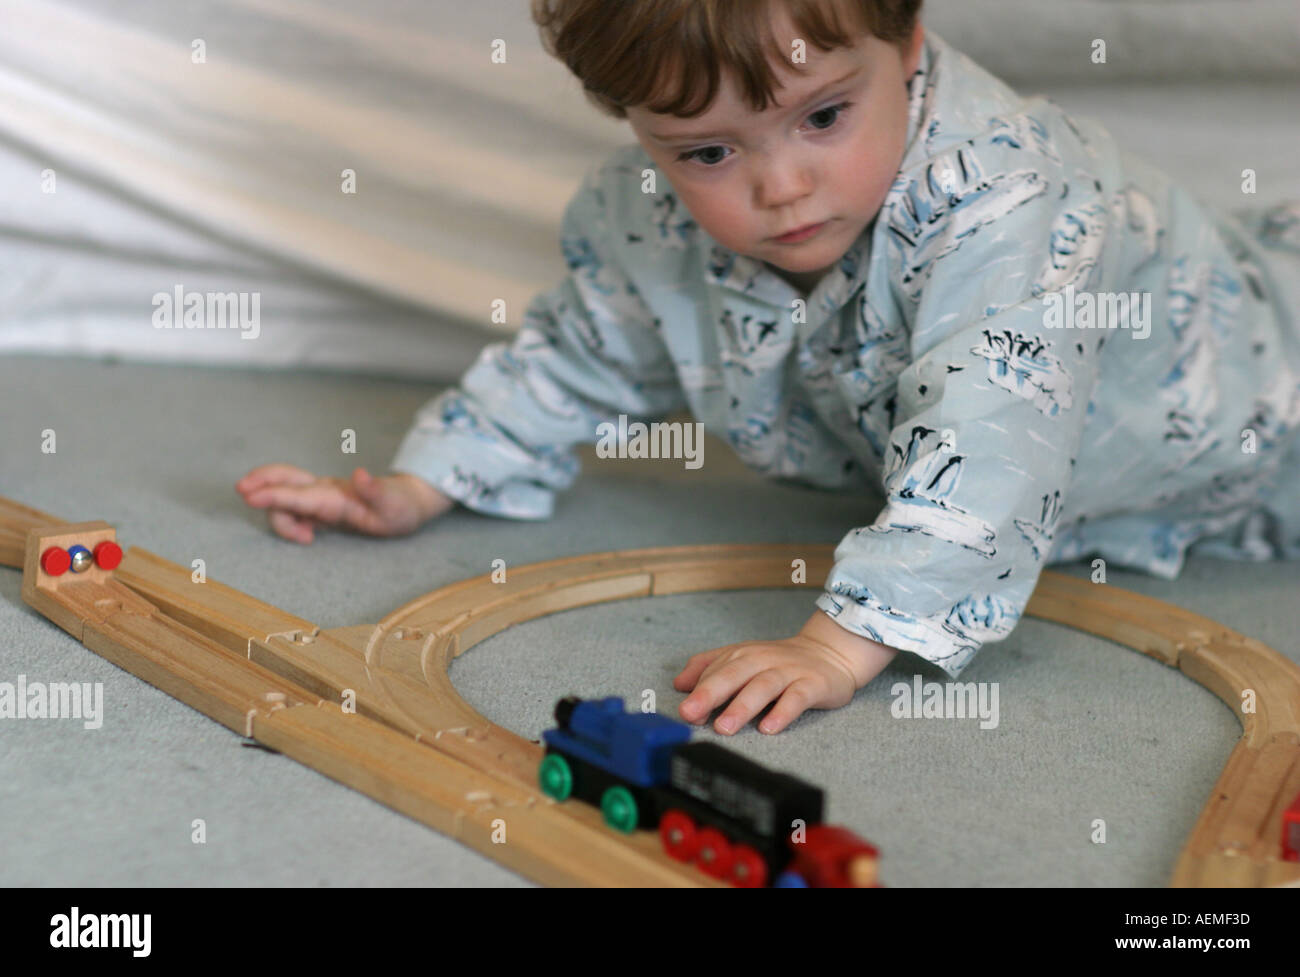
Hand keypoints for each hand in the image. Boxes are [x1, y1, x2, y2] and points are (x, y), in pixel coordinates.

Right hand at [236, 464, 452, 542]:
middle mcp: (323, 492)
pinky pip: (293, 506)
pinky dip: (286, 517)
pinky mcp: (320, 506)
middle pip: (284, 482)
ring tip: (305, 538)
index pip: (298, 494)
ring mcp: (320, 497)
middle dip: (261, 484)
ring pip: (285, 495)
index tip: (249, 496)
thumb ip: (375, 491)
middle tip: (244, 493)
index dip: (273, 495)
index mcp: (336, 495)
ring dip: (278, 512)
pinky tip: (305, 535)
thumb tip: (360, 473)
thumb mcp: (394, 504)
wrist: (407, 504)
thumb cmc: (400, 506)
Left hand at [673, 609, 897, 734]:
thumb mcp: (742, 658)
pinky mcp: (813, 684)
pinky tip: (769, 727)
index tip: (683, 710)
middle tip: (692, 714)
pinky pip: (797, 697)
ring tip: (725, 727)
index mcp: (743, 655)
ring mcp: (789, 671)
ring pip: (763, 686)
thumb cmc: (780, 662)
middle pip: (735, 674)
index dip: (698, 690)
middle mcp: (763, 660)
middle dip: (711, 693)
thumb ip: (710, 668)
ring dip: (742, 706)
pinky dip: (783, 712)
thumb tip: (680, 684)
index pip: (716, 670)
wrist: (830, 653)